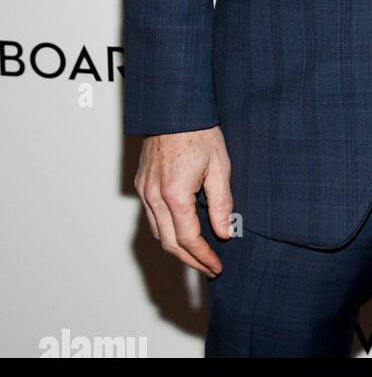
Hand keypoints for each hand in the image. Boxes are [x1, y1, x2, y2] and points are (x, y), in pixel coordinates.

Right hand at [133, 126, 232, 275]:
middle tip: (209, 268)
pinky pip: (151, 218)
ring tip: (198, 256)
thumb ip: (222, 203)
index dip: (203, 257)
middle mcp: (153, 196)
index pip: (188, 239)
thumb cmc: (199, 131)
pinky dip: (166, 231)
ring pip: (157, 233)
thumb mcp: (219, 166)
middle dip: (190, 261)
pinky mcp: (142, 184)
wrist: (174, 107)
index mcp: (174, 194)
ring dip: (177, 249)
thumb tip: (225, 233)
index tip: (216, 267)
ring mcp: (144, 191)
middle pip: (169, 243)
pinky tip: (182, 232)